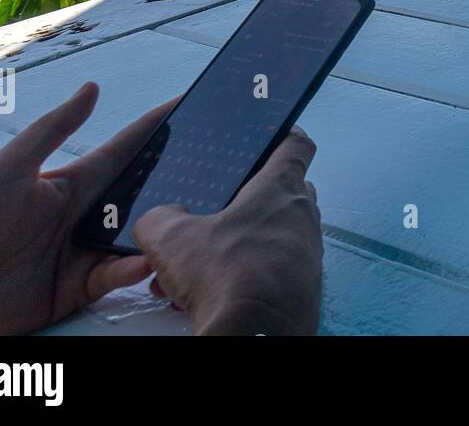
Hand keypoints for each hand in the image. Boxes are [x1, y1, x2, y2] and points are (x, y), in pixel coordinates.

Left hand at [0, 82, 167, 334]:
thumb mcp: (5, 171)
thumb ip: (51, 131)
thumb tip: (91, 87)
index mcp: (68, 183)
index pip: (123, 148)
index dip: (155, 127)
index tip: (189, 105)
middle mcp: (81, 216)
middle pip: (140, 192)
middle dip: (174, 180)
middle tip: (212, 169)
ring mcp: (80, 253)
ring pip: (136, 237)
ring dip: (157, 230)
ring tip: (178, 224)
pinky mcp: (76, 289)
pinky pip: (116, 275)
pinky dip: (132, 268)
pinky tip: (142, 262)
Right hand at [132, 128, 322, 335]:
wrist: (254, 335)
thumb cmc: (225, 275)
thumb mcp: (171, 239)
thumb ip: (160, 218)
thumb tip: (162, 218)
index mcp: (280, 188)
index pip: (296, 145)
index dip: (284, 134)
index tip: (273, 133)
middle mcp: (302, 217)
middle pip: (284, 192)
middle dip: (249, 200)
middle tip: (215, 213)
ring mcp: (308, 254)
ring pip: (274, 237)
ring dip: (239, 245)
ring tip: (197, 267)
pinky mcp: (305, 289)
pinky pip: (274, 272)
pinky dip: (246, 276)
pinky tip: (210, 292)